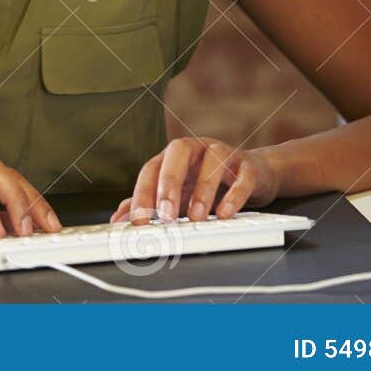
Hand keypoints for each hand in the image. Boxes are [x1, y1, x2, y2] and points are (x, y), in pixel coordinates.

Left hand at [111, 137, 279, 223]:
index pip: (152, 168)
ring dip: (202, 190)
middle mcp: (197, 149)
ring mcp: (224, 154)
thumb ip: (149, 202)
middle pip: (178, 154)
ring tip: (195, 217)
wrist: (253, 173)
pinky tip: (225, 213)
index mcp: (174, 155)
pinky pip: (242, 177)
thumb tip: (118, 219)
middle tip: (164, 215)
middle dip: (168, 184)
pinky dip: (234, 195)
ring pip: (212, 162)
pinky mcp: (248, 167)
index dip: (143, 193)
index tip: (138, 221)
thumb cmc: (207, 181)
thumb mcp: (177, 191)